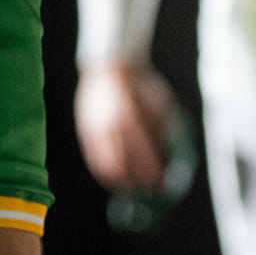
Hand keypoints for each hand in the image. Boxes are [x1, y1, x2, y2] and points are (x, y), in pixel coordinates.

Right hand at [75, 60, 174, 190]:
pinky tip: (116, 178)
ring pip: (106, 166)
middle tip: (152, 189)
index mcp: (130, 119)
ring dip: (122, 181)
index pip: (142, 156)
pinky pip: (94, 159)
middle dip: (139, 182)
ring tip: (135, 186)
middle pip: (124, 165)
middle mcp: (110, 127)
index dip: (153, 174)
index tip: (163, 184)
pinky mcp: (85, 131)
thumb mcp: (161, 103)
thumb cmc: (140, 84)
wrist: (109, 66)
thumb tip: (170, 158)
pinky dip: (105, 173)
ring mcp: (94, 130)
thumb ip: (164, 130)